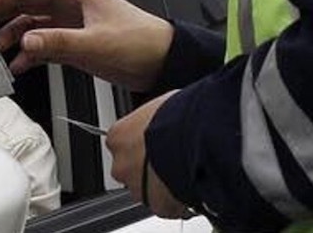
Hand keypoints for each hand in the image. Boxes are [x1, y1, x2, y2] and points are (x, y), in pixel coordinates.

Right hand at [0, 0, 173, 90]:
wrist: (164, 62)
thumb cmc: (140, 43)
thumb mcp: (95, 44)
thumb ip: (57, 43)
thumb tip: (26, 41)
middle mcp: (70, 6)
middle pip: (25, 6)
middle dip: (0, 18)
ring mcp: (72, 25)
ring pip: (32, 27)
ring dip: (14, 39)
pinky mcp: (76, 43)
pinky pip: (44, 44)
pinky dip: (30, 54)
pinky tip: (20, 66)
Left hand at [106, 91, 186, 217]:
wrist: (194, 139)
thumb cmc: (177, 117)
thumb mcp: (159, 106)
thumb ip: (152, 119)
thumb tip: (162, 116)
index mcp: (118, 136)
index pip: (122, 144)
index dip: (140, 145)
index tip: (153, 144)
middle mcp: (121, 164)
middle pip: (131, 169)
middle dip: (146, 167)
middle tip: (169, 159)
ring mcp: (136, 187)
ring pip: (146, 189)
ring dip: (160, 184)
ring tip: (182, 172)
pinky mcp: (156, 205)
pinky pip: (165, 205)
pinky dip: (175, 200)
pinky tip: (187, 186)